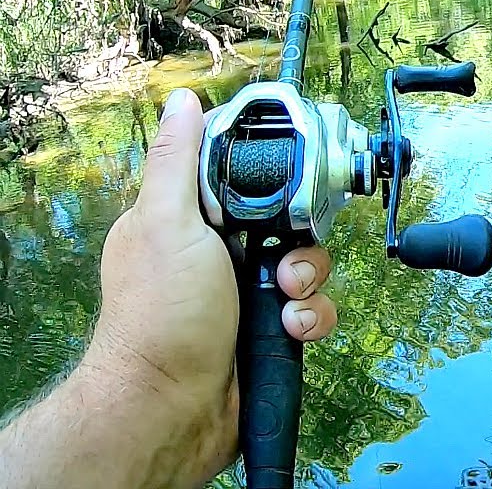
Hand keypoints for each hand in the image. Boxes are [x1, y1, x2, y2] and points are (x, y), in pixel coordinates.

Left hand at [75, 88, 337, 485]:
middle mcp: (217, 257)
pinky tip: (289, 330)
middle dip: (299, 242)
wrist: (172, 407)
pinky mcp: (268, 331)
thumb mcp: (165, 224)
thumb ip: (178, 161)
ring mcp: (244, 296)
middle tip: (282, 259)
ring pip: (307, 267)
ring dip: (307, 284)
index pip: (245, 180)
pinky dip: (309, 319)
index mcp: (187, 223)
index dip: (273, 180)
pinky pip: (312, 311)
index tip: (294, 183)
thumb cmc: (159, 318)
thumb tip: (182, 103)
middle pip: (287, 223)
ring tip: (285, 301)